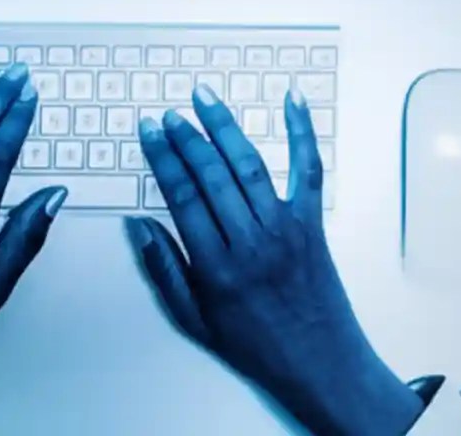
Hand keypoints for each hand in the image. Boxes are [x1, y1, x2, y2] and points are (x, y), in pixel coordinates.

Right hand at [128, 85, 422, 435]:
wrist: (321, 364)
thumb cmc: (255, 345)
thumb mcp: (194, 319)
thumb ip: (164, 270)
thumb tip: (139, 225)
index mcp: (217, 268)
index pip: (182, 197)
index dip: (162, 158)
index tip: (149, 132)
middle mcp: (250, 242)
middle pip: (212, 175)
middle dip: (186, 137)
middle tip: (169, 113)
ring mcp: (285, 229)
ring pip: (249, 165)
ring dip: (225, 126)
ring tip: (204, 97)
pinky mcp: (312, 223)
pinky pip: (308, 169)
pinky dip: (302, 131)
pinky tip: (292, 99)